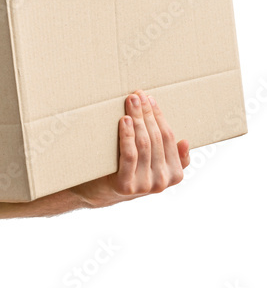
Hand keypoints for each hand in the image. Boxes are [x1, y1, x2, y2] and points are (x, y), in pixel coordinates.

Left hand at [71, 90, 189, 208]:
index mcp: (175, 175)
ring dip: (137, 119)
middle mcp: (163, 182)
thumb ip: (172, 156)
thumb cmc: (130, 171)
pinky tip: (124, 120)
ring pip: (144, 144)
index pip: (169, 138)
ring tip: (131, 102)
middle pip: (156, 138)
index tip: (149, 98)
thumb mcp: (155, 165)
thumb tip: (185, 142)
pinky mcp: (126, 186)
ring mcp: (145, 185)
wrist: (101, 192)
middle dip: (147, 114)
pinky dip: (127, 135)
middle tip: (137, 95)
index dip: (159, 116)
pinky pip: (130, 154)